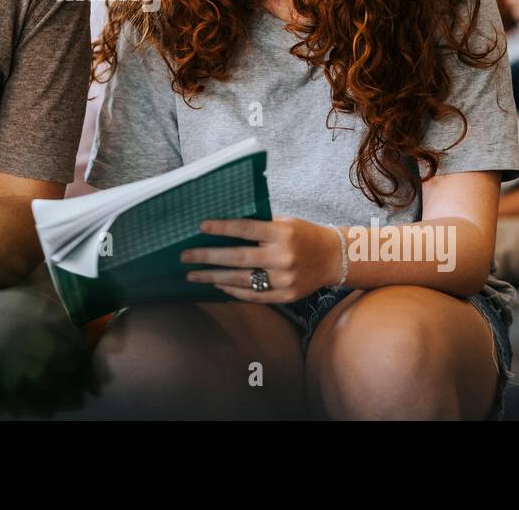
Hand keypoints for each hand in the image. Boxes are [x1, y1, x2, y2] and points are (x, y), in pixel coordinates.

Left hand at [180, 217, 338, 301]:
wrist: (333, 258)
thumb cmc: (303, 234)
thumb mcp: (284, 222)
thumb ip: (258, 226)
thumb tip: (222, 227)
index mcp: (282, 233)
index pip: (246, 229)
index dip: (222, 228)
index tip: (200, 227)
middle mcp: (283, 257)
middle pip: (238, 258)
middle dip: (208, 257)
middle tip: (185, 256)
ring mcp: (285, 280)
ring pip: (241, 280)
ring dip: (213, 277)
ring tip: (193, 275)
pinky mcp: (286, 296)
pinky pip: (253, 295)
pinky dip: (233, 290)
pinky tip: (217, 284)